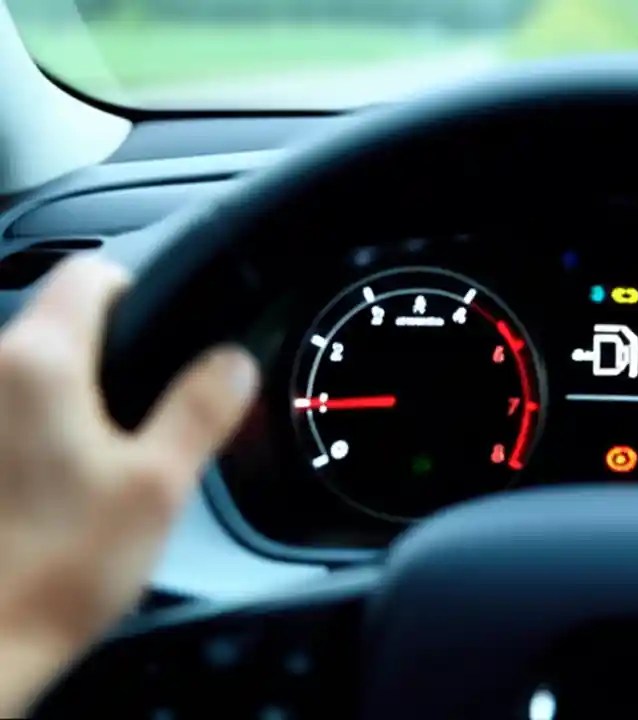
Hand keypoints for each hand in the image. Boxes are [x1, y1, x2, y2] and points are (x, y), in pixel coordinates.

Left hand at [0, 257, 257, 715]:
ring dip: (69, 400)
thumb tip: (233, 363)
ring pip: (31, 374)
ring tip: (101, 466)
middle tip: (145, 419)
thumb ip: (203, 408)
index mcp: (39, 363)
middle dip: (109, 357)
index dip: (139, 291)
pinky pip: (10, 416)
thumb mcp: (160, 485)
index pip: (91, 273)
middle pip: (59, 323)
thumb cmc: (57, 568)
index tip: (162, 330)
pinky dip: (36, 433)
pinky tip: (58, 490)